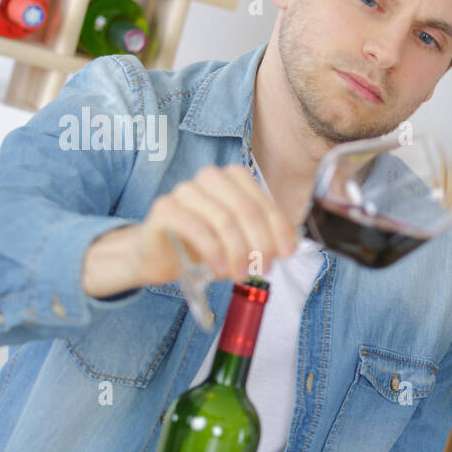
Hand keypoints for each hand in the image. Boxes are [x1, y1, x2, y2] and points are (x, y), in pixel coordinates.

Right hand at [132, 164, 298, 285]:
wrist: (161, 256)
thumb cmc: (205, 246)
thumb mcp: (242, 242)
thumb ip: (266, 238)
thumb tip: (291, 244)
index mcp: (232, 179)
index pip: (263, 201)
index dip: (279, 229)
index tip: (286, 254)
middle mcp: (209, 178)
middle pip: (246, 210)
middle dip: (260, 243)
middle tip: (263, 269)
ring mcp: (185, 190)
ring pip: (223, 220)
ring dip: (238, 252)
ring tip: (241, 274)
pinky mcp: (165, 208)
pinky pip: (195, 227)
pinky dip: (213, 251)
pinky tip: (219, 268)